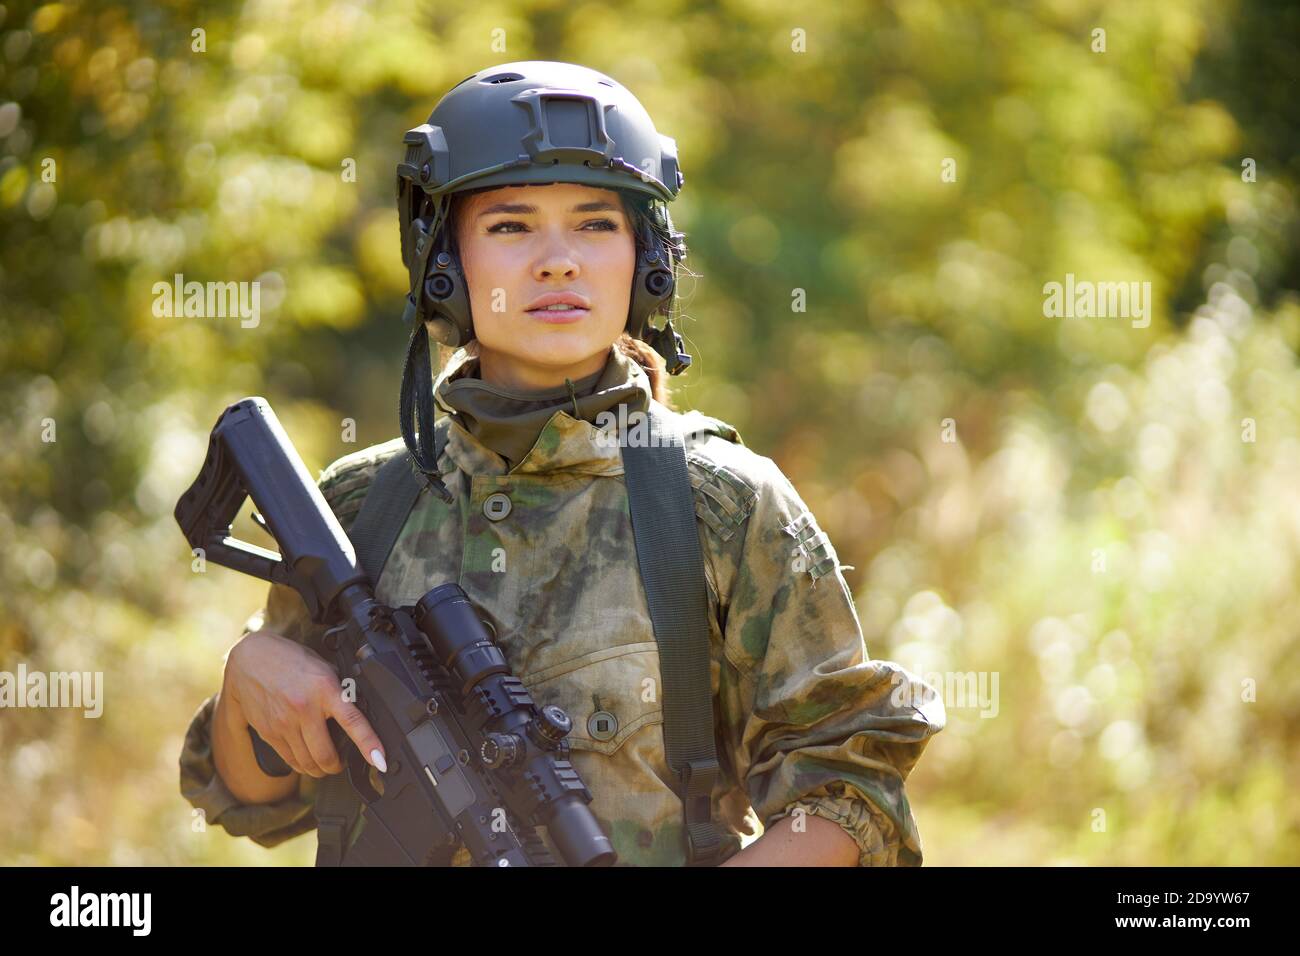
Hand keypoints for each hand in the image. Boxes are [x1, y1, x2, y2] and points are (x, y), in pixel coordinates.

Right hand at [223, 630, 385, 777]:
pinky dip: (301, 765)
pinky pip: (289, 760)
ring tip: (324, 763)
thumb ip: (337, 689)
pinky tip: (305, 759)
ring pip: (307, 763)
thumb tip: (356, 709)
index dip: (368, 743)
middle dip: (337, 766)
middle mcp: (304, 708)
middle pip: (325, 755)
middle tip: (342, 763)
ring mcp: (284, 723)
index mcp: (324, 688)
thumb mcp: (322, 667)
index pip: (352, 720)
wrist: (251, 658)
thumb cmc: (291, 660)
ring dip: (320, 769)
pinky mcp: (269, 732)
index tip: (380, 760)